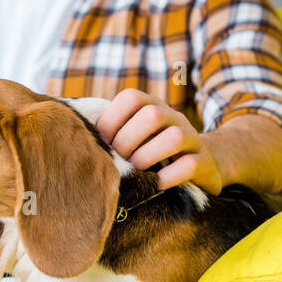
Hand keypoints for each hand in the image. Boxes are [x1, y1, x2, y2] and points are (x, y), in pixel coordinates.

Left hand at [94, 89, 225, 194]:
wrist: (204, 163)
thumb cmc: (153, 150)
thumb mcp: (135, 133)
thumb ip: (111, 130)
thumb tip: (77, 135)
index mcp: (152, 105)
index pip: (131, 98)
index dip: (112, 120)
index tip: (104, 142)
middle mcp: (174, 117)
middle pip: (152, 116)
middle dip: (128, 141)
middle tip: (122, 159)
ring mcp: (192, 139)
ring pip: (174, 138)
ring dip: (147, 157)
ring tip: (138, 169)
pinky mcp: (204, 163)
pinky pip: (189, 166)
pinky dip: (168, 177)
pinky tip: (156, 183)